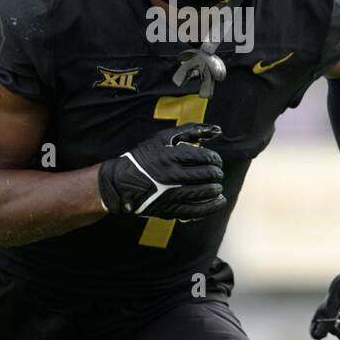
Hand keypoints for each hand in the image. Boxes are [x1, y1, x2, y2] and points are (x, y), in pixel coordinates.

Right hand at [98, 124, 225, 220]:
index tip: (215, 161)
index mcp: (171, 156)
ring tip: (216, 186)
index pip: (205, 157)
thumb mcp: (163, 138)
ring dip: (216, 188)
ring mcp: (171, 194)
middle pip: (208, 174)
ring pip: (205, 192)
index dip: (215, 159)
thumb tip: (216, 130)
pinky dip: (212, 206)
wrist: (121, 183)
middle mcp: (172, 175)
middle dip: (217, 173)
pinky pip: (198, 210)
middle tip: (216, 173)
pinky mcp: (170, 210)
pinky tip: (218, 201)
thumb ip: (190, 131)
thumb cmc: (144, 157)